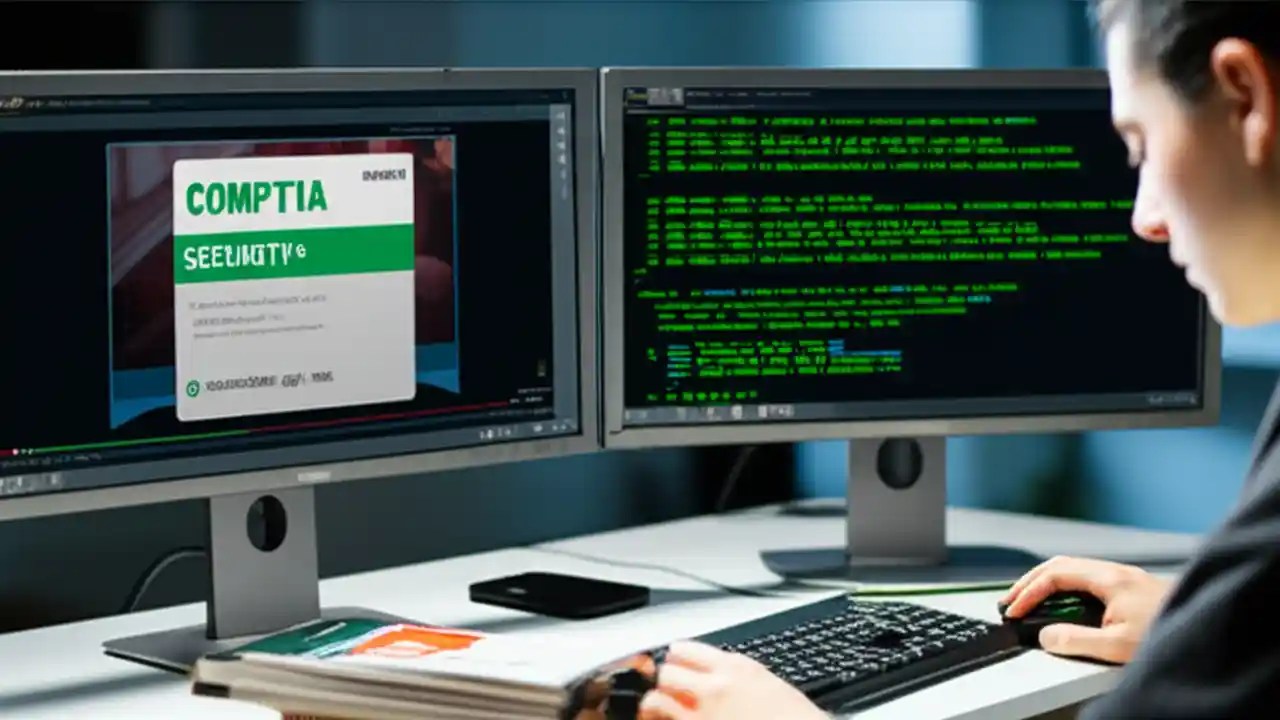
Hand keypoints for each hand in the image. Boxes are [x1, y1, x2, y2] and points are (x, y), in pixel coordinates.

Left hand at [639, 641, 827, 719]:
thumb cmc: (795, 719)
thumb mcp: (768, 684)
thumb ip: (736, 674)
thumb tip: (714, 671)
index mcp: (734, 669)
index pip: (684, 650)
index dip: (676, 658)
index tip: (675, 663)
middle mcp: (715, 689)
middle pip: (666, 673)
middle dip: (666, 682)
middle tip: (669, 689)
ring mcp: (702, 717)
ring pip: (657, 702)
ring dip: (657, 706)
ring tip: (662, 711)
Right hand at [1001, 556, 1172, 663]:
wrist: (1211, 628)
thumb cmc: (1169, 633)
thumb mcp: (1117, 646)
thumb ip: (1076, 640)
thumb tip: (1046, 635)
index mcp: (1109, 578)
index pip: (1054, 575)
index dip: (1028, 592)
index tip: (1014, 609)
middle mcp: (1116, 572)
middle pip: (1060, 565)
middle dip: (1030, 581)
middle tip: (1012, 599)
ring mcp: (1126, 578)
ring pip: (1074, 569)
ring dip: (1047, 582)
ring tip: (1031, 600)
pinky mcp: (1133, 588)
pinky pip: (1088, 578)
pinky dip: (1066, 587)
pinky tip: (1066, 603)